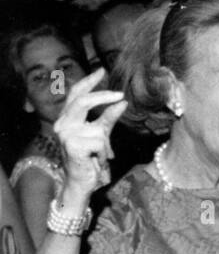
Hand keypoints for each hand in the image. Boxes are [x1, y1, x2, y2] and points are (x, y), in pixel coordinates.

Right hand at [54, 67, 126, 195]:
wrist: (81, 183)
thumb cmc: (90, 159)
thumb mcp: (100, 135)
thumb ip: (108, 118)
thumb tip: (122, 101)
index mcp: (66, 118)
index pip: (76, 94)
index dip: (88, 81)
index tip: (102, 70)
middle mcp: (62, 124)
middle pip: (83, 101)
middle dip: (103, 97)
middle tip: (120, 95)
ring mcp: (65, 134)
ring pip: (97, 129)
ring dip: (105, 144)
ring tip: (100, 155)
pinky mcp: (72, 146)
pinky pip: (98, 142)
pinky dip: (102, 153)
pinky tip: (95, 161)